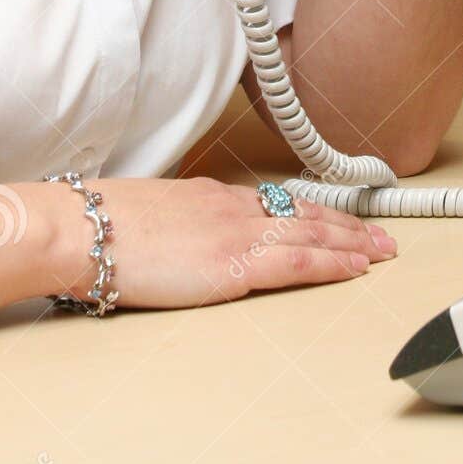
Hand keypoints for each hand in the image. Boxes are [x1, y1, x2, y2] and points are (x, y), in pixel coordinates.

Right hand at [46, 176, 396, 310]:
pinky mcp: (232, 263)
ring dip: (352, 244)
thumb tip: (186, 236)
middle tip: (382, 234)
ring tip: (383, 251)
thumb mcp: (151, 214)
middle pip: (305, 214)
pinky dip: (331, 262)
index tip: (341, 218)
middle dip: (348, 225)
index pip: (278, 202)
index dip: (316, 211)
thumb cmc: (100, 227)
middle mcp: (233, 208)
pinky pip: (296, 261)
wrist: (79, 229)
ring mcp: (235, 233)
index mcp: (212, 196)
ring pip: (311, 234)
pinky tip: (354, 268)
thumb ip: (180, 223)